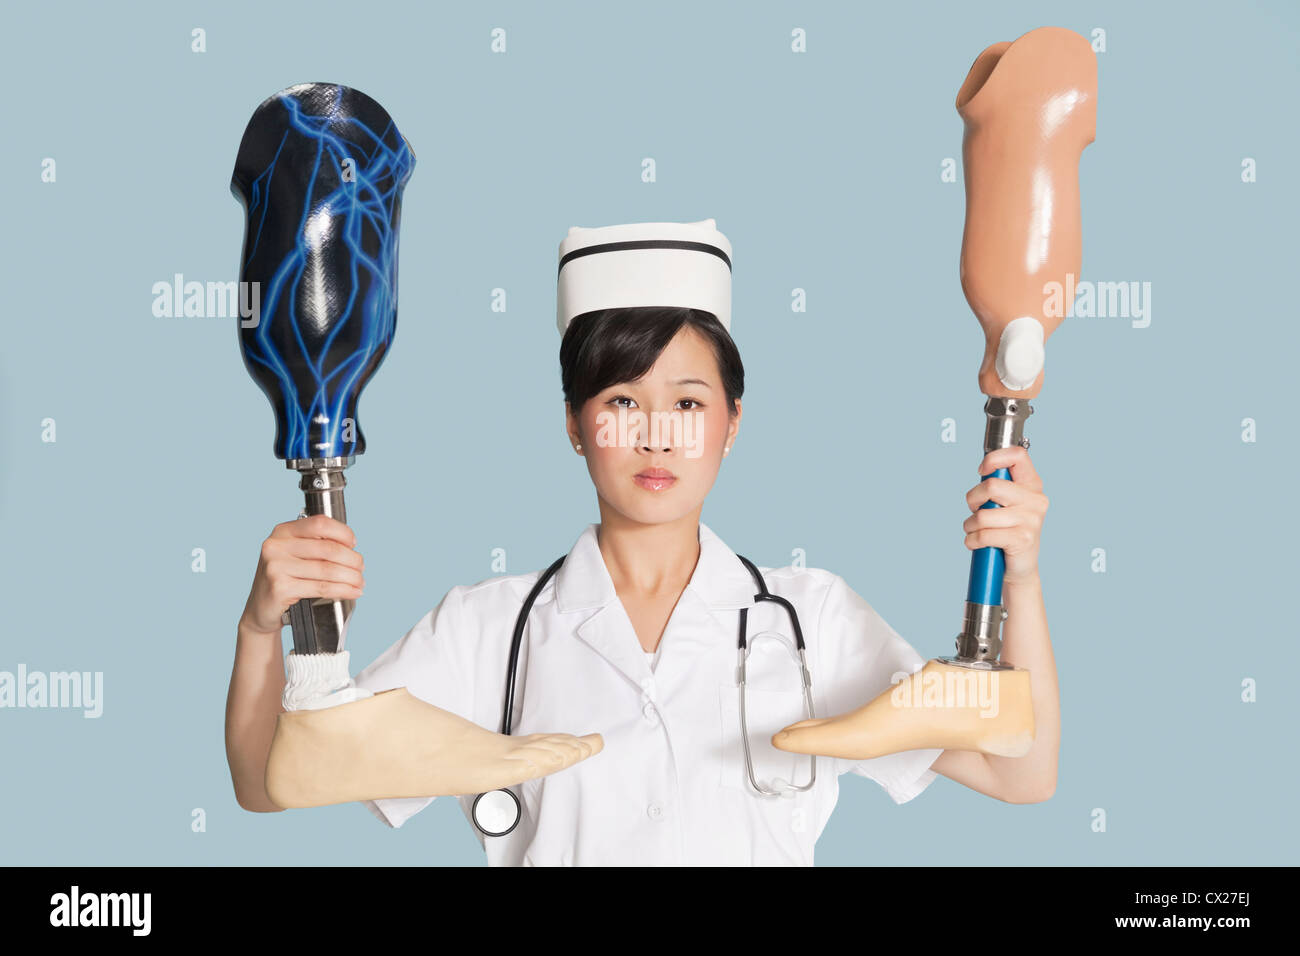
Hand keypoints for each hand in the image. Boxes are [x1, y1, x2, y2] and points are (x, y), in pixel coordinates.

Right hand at [239, 514, 364, 635]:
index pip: (320, 523)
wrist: (261, 609)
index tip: (353, 544)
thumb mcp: (295, 555)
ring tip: (359, 582)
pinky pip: (321, 587)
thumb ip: (316, 545)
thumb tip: (351, 548)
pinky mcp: (280, 587)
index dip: (342, 533)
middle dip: (352, 560)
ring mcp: (276, 566)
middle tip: (360, 569)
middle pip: (328, 548)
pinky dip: (342, 590)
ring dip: (351, 577)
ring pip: (328, 570)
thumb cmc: (284, 579)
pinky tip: (352, 592)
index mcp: (283, 531)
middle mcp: (276, 546)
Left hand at [963, 444, 1047, 584]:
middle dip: (973, 499)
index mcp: (1032, 485)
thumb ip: (999, 485)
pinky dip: (972, 540)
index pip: (1017, 455)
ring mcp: (1031, 520)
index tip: (981, 472)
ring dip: (970, 525)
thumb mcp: (1007, 503)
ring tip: (975, 531)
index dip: (994, 459)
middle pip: (991, 486)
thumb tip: (983, 471)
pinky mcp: (1022, 539)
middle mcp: (1035, 500)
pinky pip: (984, 535)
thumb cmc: (1007, 531)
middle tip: (975, 509)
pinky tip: (976, 543)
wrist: (1019, 567)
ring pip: (982, 515)